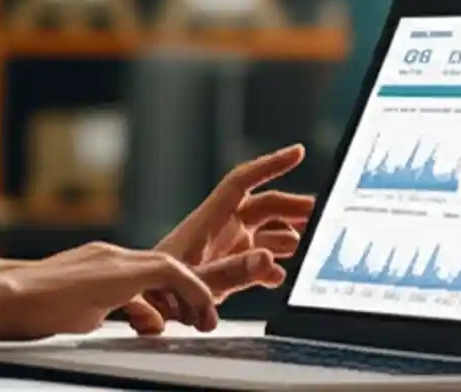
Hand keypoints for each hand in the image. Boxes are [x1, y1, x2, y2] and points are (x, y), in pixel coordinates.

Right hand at [0, 242, 268, 341]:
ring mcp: (114, 259)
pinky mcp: (119, 269)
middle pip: (165, 266)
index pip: (146, 274)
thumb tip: (143, 323)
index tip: (180, 318)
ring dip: (193, 294)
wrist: (9, 298)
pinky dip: (190, 292)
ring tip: (205, 321)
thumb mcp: (82, 314)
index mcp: (100, 264)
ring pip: (171, 266)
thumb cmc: (33, 311)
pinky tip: (198, 315)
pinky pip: (171, 273)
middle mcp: (110, 255)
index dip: (170, 295)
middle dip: (188, 293)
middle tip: (204, 318)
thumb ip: (110, 312)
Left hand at [140, 145, 314, 326]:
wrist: (141, 307)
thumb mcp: (199, 281)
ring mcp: (222, 247)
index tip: (299, 152)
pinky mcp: (223, 268)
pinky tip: (277, 276)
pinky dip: (269, 266)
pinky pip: (254, 260)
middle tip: (319, 213)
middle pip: (263, 206)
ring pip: (263, 232)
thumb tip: (270, 257)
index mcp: (210, 220)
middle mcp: (219, 229)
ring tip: (306, 244)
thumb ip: (235, 271)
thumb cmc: (158, 290)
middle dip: (291, 206)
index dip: (271, 165)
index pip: (243, 181)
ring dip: (285, 236)